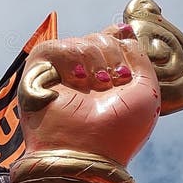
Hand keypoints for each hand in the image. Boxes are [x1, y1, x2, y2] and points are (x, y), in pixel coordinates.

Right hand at [18, 25, 160, 166]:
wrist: (88, 152)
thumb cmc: (119, 130)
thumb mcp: (146, 91)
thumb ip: (140, 56)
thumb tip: (125, 31)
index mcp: (107, 79)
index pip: (110, 39)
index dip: (118, 36)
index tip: (125, 37)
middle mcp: (84, 76)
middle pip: (100, 38)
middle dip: (113, 55)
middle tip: (114, 83)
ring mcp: (61, 76)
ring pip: (82, 41)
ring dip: (96, 59)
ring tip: (96, 86)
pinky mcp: (37, 75)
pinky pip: (55, 46)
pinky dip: (72, 58)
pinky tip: (79, 79)